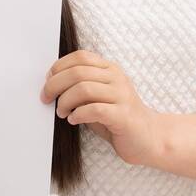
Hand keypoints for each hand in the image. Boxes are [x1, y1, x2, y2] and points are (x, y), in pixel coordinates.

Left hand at [40, 49, 167, 167]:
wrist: (149, 138)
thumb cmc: (117, 118)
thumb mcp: (97, 97)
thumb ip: (80, 88)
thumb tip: (51, 85)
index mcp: (110, 69)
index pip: (81, 57)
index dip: (59, 67)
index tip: (48, 81)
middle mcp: (117, 78)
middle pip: (78, 72)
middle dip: (55, 85)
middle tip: (46, 98)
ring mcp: (122, 96)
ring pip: (84, 89)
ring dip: (65, 101)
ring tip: (62, 112)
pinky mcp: (123, 116)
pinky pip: (95, 110)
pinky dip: (79, 114)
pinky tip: (74, 120)